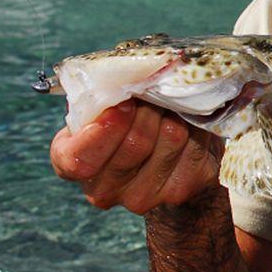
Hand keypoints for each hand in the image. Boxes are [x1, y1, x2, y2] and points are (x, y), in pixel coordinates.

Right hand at [50, 99, 222, 214]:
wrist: (164, 153)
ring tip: (170, 102)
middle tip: (154, 89)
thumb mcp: (104, 103)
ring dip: (175, 111)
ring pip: (171, 138)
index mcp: (75, 162)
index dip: (104, 130)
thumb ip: (106, 94)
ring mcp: (145, 196)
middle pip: (135, 145)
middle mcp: (105, 189)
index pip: (78, 159)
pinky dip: (196, 123)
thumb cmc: (126, 119)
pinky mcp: (182, 189)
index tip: (124, 103)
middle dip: (149, 108)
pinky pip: (196, 145)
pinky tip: (188, 120)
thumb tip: (131, 75)